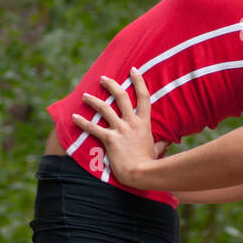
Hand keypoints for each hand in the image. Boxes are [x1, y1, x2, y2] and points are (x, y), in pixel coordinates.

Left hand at [72, 67, 167, 186]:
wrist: (141, 173)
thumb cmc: (150, 164)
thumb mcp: (158, 150)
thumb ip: (161, 143)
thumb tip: (167, 142)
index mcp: (144, 123)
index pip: (144, 97)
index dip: (139, 81)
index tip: (133, 70)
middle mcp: (132, 122)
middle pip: (121, 97)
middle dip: (112, 85)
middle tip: (103, 79)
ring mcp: (120, 130)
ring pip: (104, 109)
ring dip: (93, 100)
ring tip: (84, 95)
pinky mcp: (109, 139)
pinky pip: (93, 128)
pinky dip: (82, 122)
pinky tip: (74, 117)